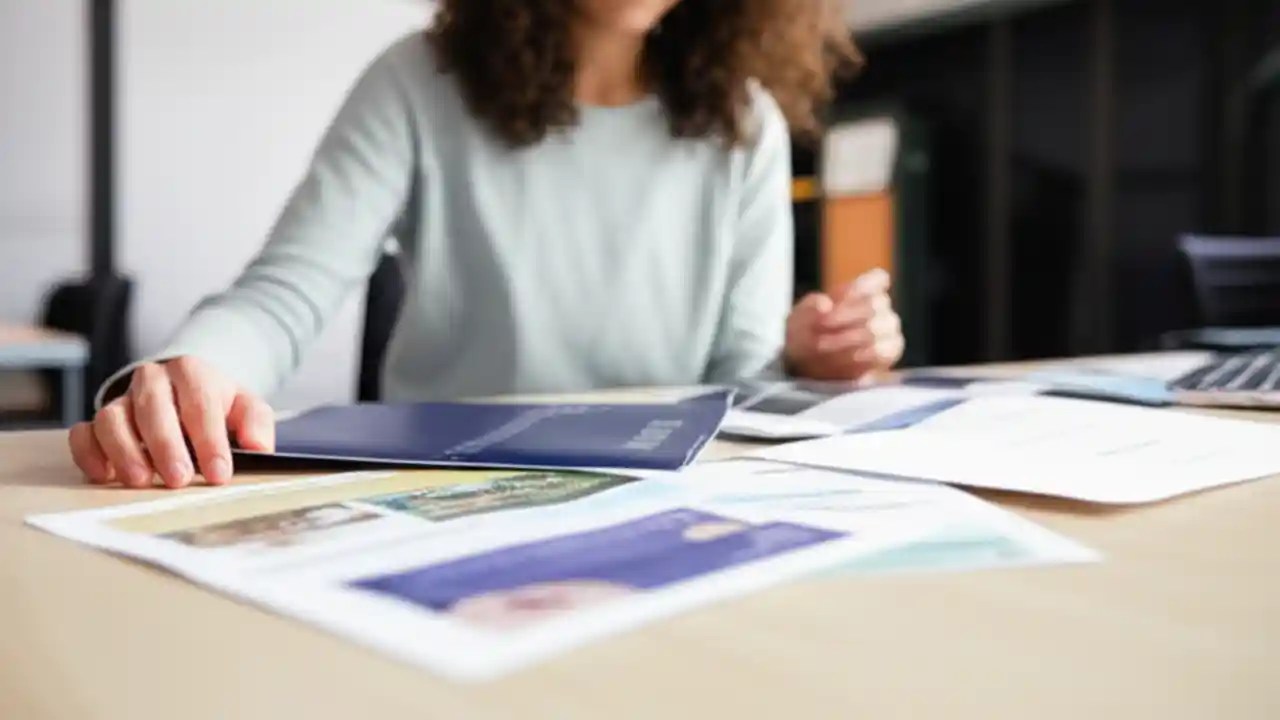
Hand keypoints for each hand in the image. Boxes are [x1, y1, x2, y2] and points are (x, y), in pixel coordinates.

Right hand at [68, 357, 274, 488]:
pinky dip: (89, 453)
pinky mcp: (98, 420)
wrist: (184, 388)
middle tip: (179, 480)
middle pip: (153, 408)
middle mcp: (152, 380)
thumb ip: (255, 422)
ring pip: (111, 418)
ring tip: (141, 481)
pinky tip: (104, 476)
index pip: (200, 404)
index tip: (219, 473)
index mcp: (191, 373)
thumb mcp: (244, 406)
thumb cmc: (216, 404)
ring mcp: (122, 400)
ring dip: (124, 450)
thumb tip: (260, 447)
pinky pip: (83, 432)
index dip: (209, 440)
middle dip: (166, 446)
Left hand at [784, 268, 904, 381]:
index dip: (856, 289)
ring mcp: (889, 329)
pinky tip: (839, 358)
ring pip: (874, 330)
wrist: (807, 362)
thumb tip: (825, 304)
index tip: (831, 302)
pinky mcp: (890, 352)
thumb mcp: (801, 315)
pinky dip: (858, 356)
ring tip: (821, 347)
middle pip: (873, 305)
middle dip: (842, 318)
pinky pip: (881, 353)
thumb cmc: (808, 330)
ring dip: (844, 340)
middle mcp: (881, 306)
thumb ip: (811, 307)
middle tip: (818, 330)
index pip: (877, 279)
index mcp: (865, 287)